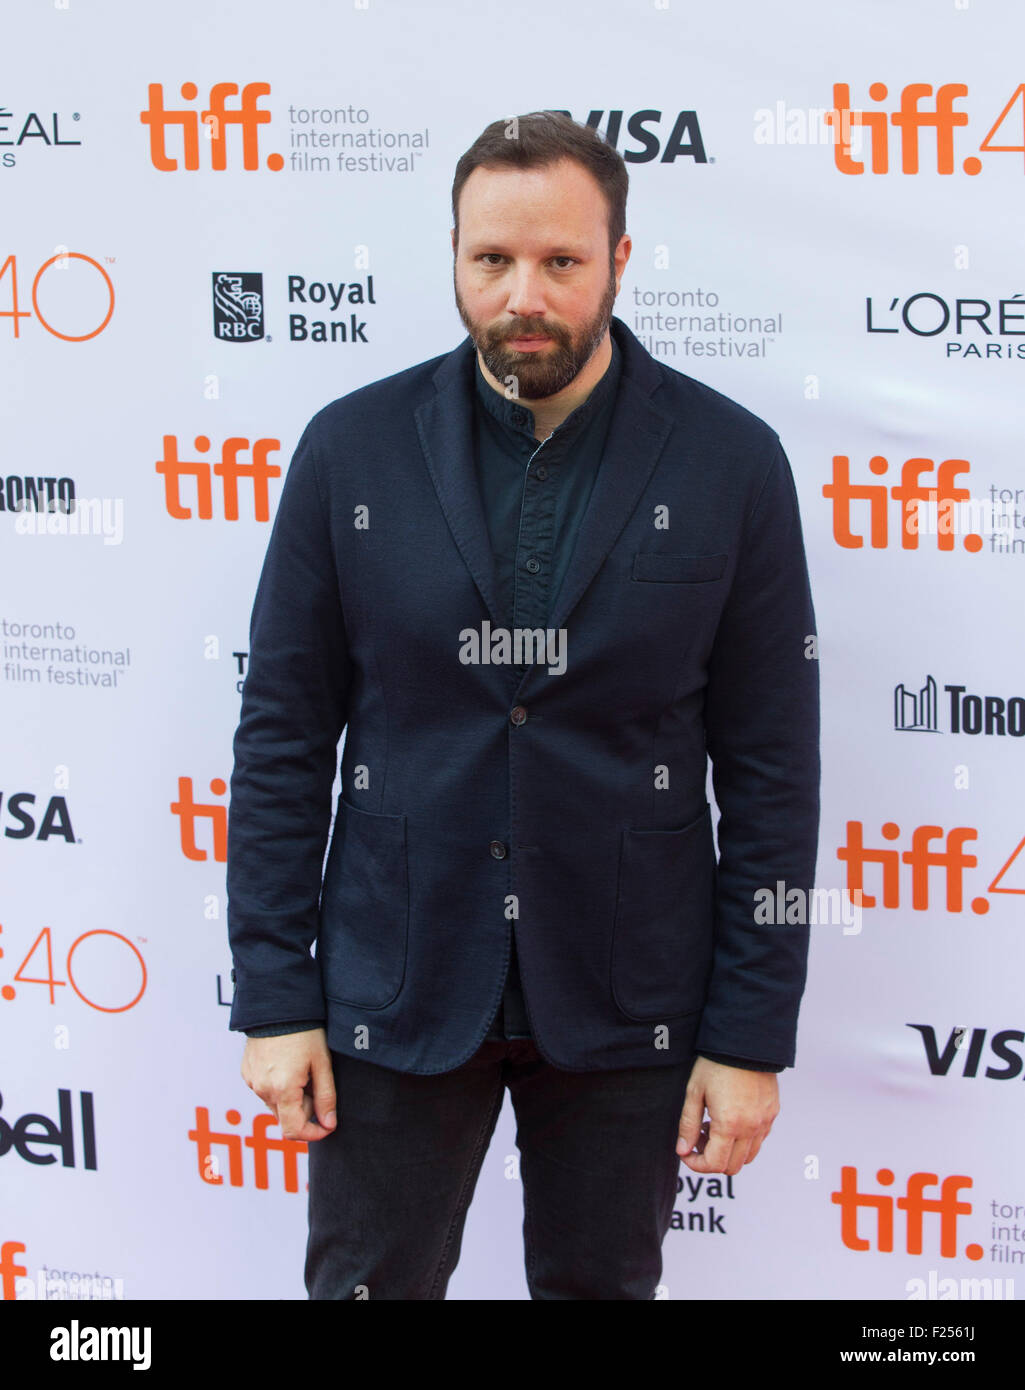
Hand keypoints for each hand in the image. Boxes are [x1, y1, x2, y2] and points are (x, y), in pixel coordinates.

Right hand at [241, 1027, 336, 1142]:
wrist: (278, 1005)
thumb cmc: (305, 1032)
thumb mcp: (322, 1063)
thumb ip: (326, 1097)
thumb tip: (329, 1124)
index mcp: (282, 1090)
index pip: (293, 1131)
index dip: (313, 1134)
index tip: (327, 1126)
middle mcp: (262, 1090)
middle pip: (285, 1118)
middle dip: (305, 1110)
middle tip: (316, 1083)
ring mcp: (252, 1081)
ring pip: (275, 1105)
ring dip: (291, 1098)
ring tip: (302, 1070)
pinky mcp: (247, 1072)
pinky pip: (264, 1090)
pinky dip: (278, 1087)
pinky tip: (288, 1065)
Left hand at [676, 1055, 778, 1175]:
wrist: (744, 1041)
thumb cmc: (716, 1064)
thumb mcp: (694, 1092)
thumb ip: (688, 1125)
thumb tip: (683, 1151)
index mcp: (729, 1125)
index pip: (714, 1164)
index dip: (696, 1164)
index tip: (687, 1152)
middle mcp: (751, 1128)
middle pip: (733, 1166)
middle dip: (712, 1160)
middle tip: (699, 1137)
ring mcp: (765, 1121)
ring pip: (749, 1157)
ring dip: (730, 1152)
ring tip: (714, 1127)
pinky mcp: (772, 1112)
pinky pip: (760, 1140)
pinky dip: (744, 1141)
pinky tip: (731, 1120)